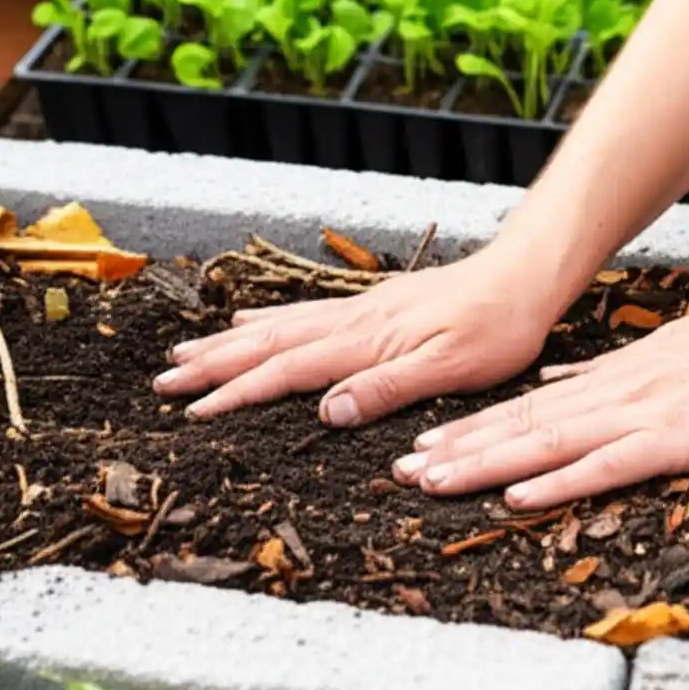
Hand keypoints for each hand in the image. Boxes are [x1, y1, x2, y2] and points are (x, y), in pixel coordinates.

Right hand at [152, 248, 560, 424]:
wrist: (524, 277)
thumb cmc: (497, 327)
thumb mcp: (449, 369)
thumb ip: (386, 389)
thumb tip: (325, 412)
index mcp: (366, 343)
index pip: (287, 372)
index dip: (237, 393)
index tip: (192, 412)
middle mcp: (353, 323)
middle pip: (268, 345)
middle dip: (214, 367)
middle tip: (164, 382)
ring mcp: (359, 311)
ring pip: (280, 328)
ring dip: (230, 345)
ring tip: (188, 355)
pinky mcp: (373, 306)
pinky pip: (305, 314)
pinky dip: (268, 322)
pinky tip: (249, 324)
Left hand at [391, 299, 688, 509]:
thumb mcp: (661, 352)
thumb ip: (608, 371)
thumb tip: (563, 378)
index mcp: (610, 376)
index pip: (528, 404)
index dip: (474, 426)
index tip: (429, 441)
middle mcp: (610, 393)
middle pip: (519, 424)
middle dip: (458, 449)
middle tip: (404, 468)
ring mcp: (636, 416)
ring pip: (544, 443)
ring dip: (485, 464)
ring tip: (433, 480)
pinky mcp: (668, 440)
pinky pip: (602, 466)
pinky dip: (557, 482)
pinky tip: (517, 497)